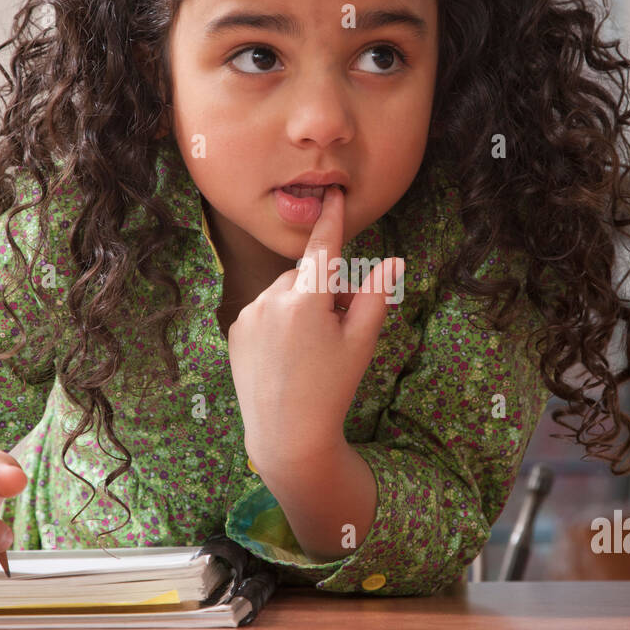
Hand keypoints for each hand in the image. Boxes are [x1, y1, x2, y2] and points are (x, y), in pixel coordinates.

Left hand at [226, 185, 403, 471]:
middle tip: (341, 330)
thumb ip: (376, 296)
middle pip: (307, 277)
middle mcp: (271, 299)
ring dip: (301, 307)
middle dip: (326, 291)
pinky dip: (279, 322)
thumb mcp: (361, 342)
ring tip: (312, 350)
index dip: (331, 220)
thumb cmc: (332, 388)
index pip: (323, 248)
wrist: (285, 434)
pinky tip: (288, 356)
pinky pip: (264, 311)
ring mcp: (249, 314)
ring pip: (285, 294)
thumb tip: (393, 261)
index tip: (332, 194)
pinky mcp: (236, 330)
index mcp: (306, 300)